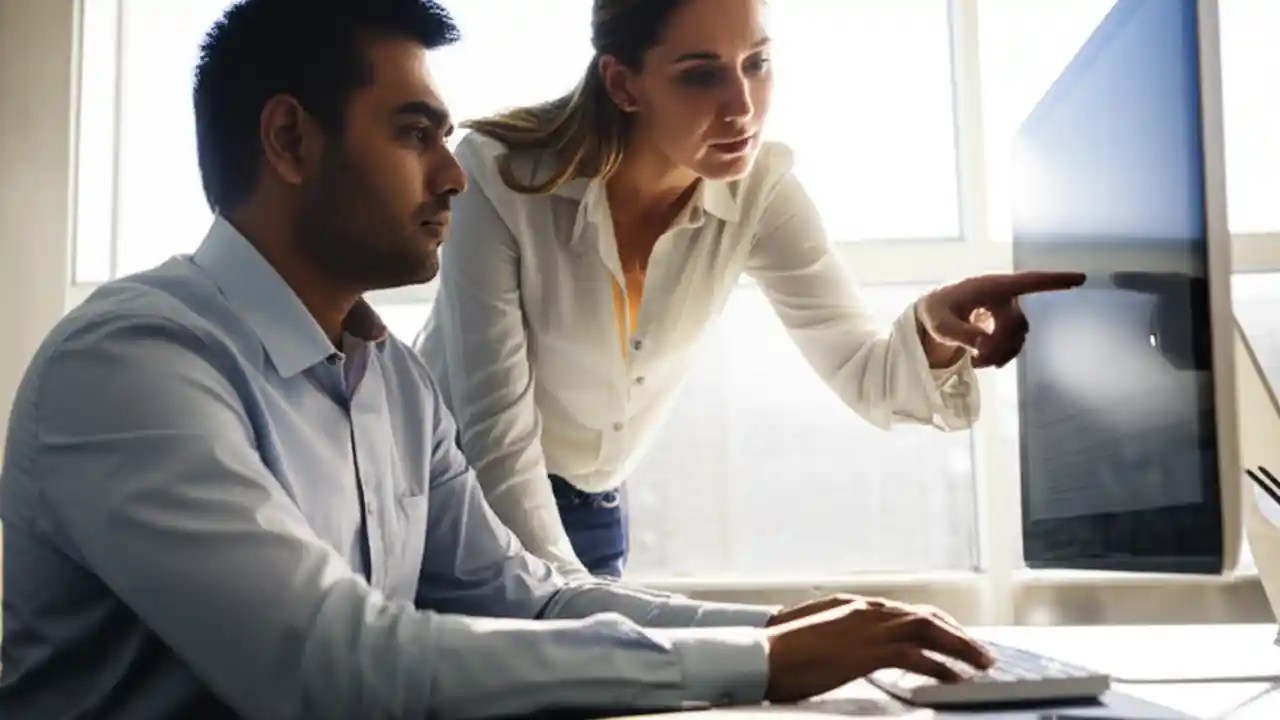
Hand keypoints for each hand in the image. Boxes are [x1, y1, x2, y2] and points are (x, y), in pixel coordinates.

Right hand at [764, 598, 994, 703]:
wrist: (759, 655)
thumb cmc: (777, 653)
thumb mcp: (810, 635)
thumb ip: (834, 634)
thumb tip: (842, 644)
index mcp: (851, 604)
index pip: (904, 611)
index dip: (934, 624)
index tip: (952, 637)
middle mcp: (864, 609)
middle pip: (924, 616)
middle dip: (956, 633)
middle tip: (980, 651)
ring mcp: (867, 627)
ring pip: (928, 630)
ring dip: (960, 647)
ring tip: (982, 663)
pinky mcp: (867, 650)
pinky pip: (916, 656)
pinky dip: (941, 666)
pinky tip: (955, 678)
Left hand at [916, 271, 1086, 368]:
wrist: (931, 316)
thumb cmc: (934, 312)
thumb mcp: (940, 324)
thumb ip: (960, 333)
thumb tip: (984, 344)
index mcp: (990, 286)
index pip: (1028, 281)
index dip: (1055, 280)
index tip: (1081, 277)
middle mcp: (1002, 295)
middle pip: (1017, 325)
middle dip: (1000, 346)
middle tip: (977, 361)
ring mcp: (1006, 309)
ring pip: (1018, 337)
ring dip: (1000, 353)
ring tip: (975, 361)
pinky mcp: (1004, 323)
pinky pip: (1014, 343)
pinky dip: (1001, 355)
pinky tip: (982, 360)